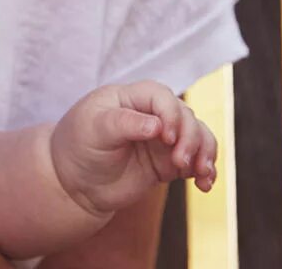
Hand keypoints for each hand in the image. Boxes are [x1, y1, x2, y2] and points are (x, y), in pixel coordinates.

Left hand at [51, 81, 216, 215]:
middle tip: (180, 162)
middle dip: (190, 138)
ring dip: (205, 153)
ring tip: (200, 174)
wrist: (75, 183)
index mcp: (127, 97)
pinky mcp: (169, 161)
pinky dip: (206, 170)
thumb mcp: (93, 131)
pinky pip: (197, 159)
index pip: (161, 95)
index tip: (166, 138)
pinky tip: (204, 184)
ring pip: (198, 135)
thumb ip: (123, 124)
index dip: (171, 114)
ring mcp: (162, 138)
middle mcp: (149, 114)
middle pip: (185, 115)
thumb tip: (156, 125)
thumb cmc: (78, 148)